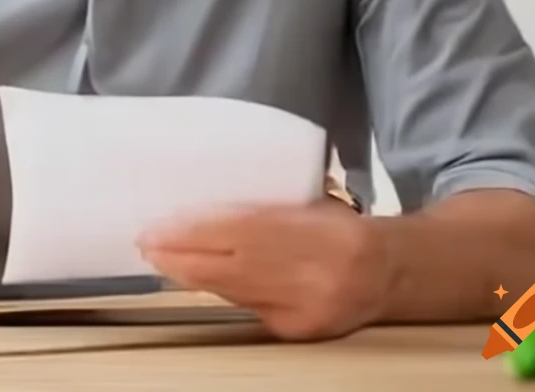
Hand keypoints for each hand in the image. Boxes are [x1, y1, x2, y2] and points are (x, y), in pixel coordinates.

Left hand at [137, 200, 389, 340]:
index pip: (241, 233)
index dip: (196, 232)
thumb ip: (264, 208)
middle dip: (181, 256)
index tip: (162, 225)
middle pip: (230, 268)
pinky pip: (244, 308)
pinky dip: (215, 291)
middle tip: (146, 242)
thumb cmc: (340, 226)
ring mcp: (302, 310)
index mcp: (316, 233)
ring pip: (232, 291)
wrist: (387, 272)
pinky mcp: (296, 332)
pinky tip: (191, 279)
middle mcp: (310, 276)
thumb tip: (203, 206)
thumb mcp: (307, 202)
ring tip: (159, 258)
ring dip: (189, 275)